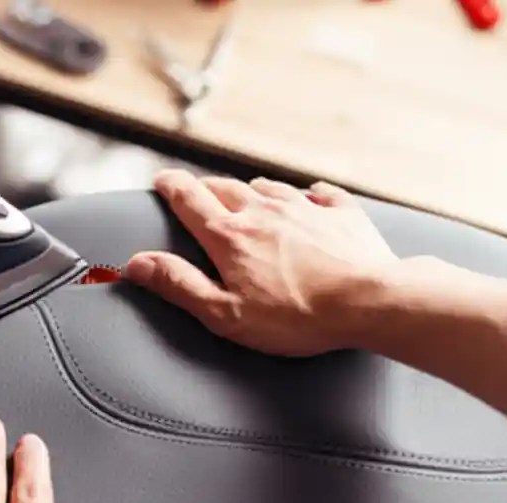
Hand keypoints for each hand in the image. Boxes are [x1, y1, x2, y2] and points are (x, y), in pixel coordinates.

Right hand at [125, 169, 403, 356]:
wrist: (369, 301)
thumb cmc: (297, 317)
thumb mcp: (226, 314)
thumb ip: (180, 285)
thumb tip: (138, 263)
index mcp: (230, 236)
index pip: (189, 198)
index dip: (170, 187)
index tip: (161, 181)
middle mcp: (263, 210)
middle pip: (224, 187)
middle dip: (205, 188)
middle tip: (196, 193)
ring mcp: (304, 207)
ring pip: (267, 186)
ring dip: (251, 190)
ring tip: (247, 195)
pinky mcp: (340, 213)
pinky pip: (318, 194)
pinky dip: (307, 195)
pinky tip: (310, 198)